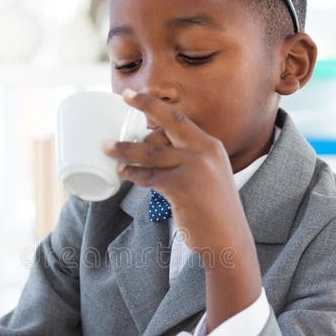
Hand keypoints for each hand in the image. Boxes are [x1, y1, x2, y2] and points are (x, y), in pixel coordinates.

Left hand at [104, 88, 241, 255]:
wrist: (228, 239)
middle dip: (145, 105)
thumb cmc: (213, 211)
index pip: (180, 120)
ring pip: (151, 151)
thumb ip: (188, 162)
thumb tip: (154, 153)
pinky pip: (149, 176)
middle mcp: (205, 152)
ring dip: (126, 149)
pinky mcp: (182, 187)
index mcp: (210, 146)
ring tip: (107, 148)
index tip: (137, 95)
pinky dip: (133, 174)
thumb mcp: (209, 176)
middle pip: (169, 122)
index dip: (156, 106)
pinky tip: (124, 173)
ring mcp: (194, 168)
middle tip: (124, 96)